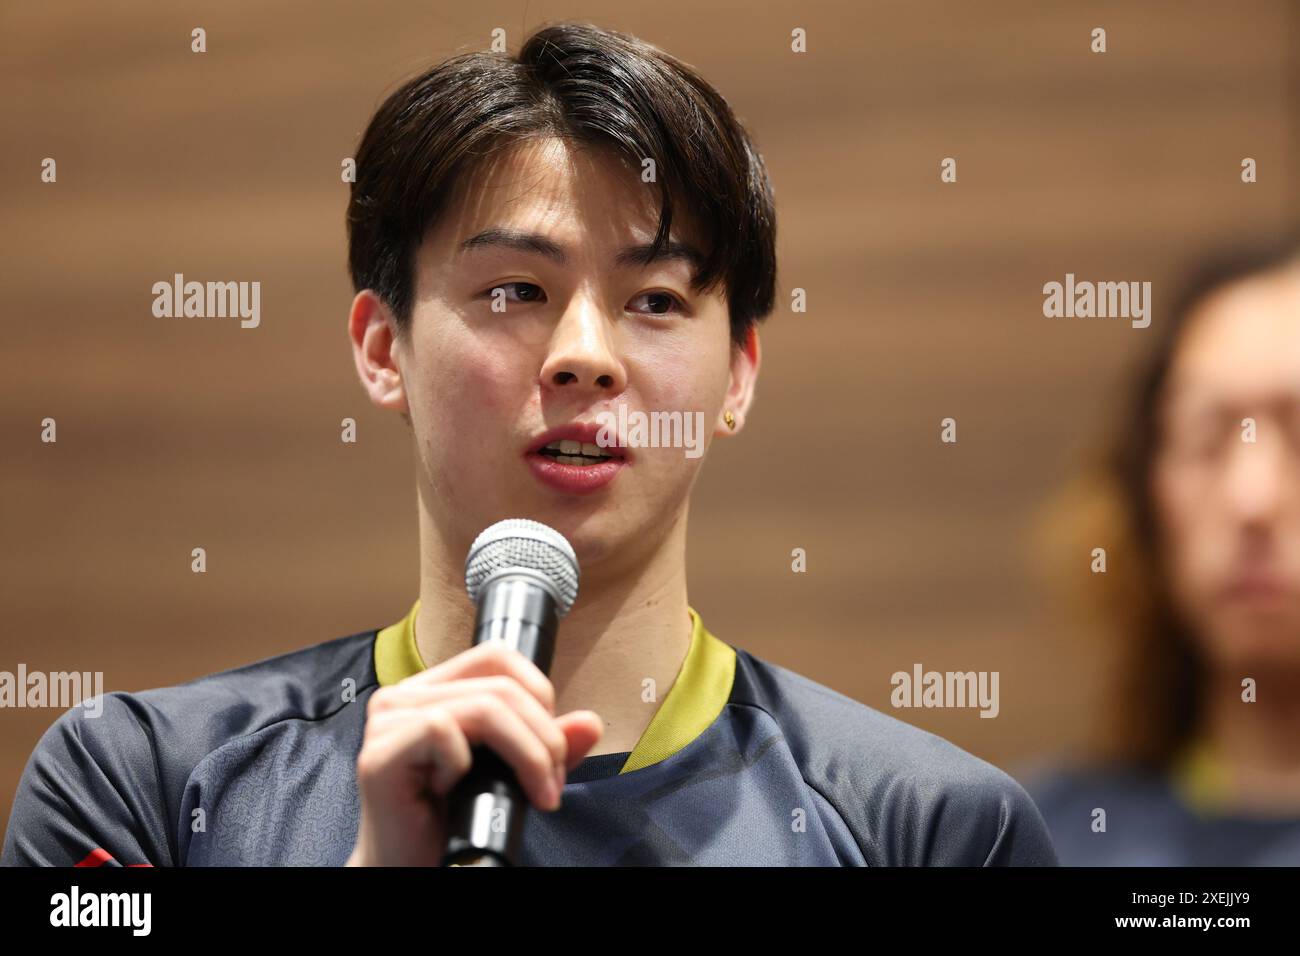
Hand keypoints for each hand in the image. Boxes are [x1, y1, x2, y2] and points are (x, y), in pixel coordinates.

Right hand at [345, 641, 603, 865]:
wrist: (410, 866)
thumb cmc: (452, 820)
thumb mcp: (512, 774)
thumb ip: (547, 744)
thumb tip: (590, 723)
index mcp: (433, 689)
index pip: (497, 657)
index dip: (538, 692)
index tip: (553, 746)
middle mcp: (405, 695)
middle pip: (500, 686)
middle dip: (544, 739)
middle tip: (551, 786)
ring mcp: (387, 721)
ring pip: (483, 708)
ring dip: (525, 755)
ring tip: (532, 795)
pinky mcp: (378, 753)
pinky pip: (440, 730)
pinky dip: (461, 764)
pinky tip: (452, 792)